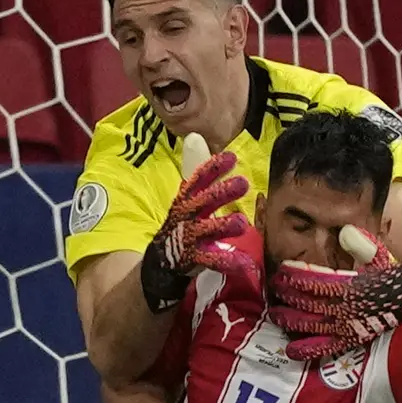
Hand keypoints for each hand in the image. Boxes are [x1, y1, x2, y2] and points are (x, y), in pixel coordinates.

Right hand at [139, 135, 253, 312]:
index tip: (232, 158)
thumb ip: (198, 176)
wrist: (158, 265)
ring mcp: (186, 239)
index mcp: (184, 201)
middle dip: (221, 193)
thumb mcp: (187, 201)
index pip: (197, 180)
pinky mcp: (190, 260)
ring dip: (222, 226)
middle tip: (243, 184)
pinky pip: (208, 260)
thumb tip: (197, 137)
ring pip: (205, 230)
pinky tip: (241, 263)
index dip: (212, 169)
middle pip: (202, 202)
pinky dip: (225, 262)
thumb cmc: (180, 229)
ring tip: (241, 223)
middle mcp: (184, 217)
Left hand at [270, 226, 401, 361]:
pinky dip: (307, 350)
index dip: (292, 278)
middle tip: (272, 291)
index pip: (312, 281)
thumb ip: (360, 244)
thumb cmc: (389, 278)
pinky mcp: (347, 340)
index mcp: (347, 285)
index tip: (279, 273)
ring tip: (275, 314)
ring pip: (309, 324)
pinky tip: (291, 351)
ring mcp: (343, 326)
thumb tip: (346, 230)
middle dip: (285, 297)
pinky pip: (324, 347)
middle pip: (305, 303)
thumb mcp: (377, 257)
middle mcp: (342, 306)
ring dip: (289, 320)